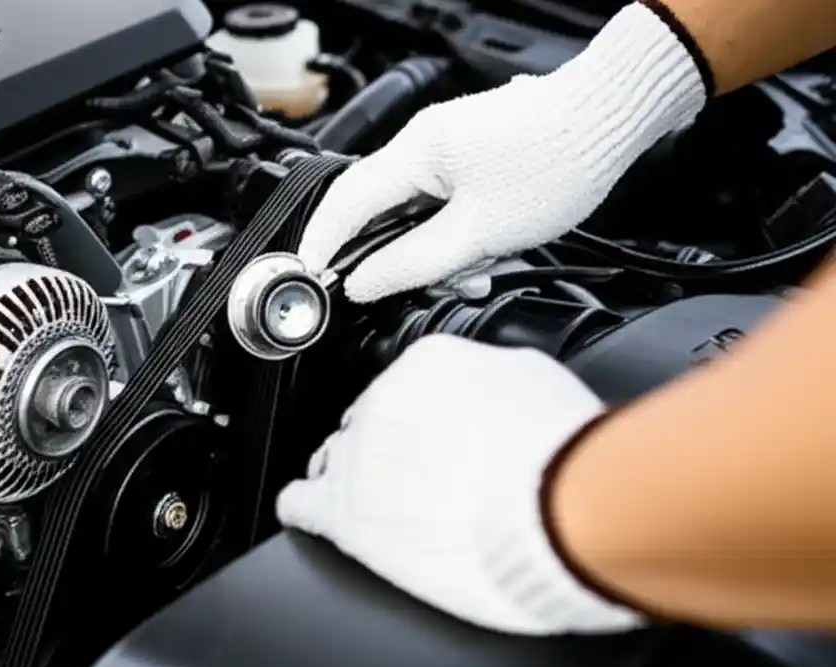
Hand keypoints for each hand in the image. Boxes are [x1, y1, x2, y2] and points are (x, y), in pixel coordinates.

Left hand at [277, 336, 642, 634]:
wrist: (554, 506)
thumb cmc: (558, 453)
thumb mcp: (537, 382)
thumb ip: (496, 380)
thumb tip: (493, 391)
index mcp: (426, 364)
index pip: (405, 387)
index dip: (420, 418)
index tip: (433, 434)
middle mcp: (382, 402)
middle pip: (367, 424)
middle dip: (385, 448)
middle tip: (416, 475)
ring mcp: (356, 457)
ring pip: (334, 459)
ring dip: (348, 476)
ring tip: (374, 500)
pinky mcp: (342, 512)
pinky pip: (300, 503)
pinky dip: (303, 508)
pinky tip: (308, 514)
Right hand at [298, 3, 705, 301]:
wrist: (613, 119)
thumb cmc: (556, 162)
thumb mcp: (479, 233)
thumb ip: (413, 263)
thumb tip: (363, 283)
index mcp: (415, 153)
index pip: (345, 203)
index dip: (323, 245)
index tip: (313, 276)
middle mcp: (426, 144)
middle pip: (384, 213)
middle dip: (399, 259)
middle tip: (420, 288)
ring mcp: (452, 148)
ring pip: (420, 215)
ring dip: (438, 252)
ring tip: (475, 272)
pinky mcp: (477, 156)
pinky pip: (449, 204)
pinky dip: (460, 235)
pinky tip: (487, 253)